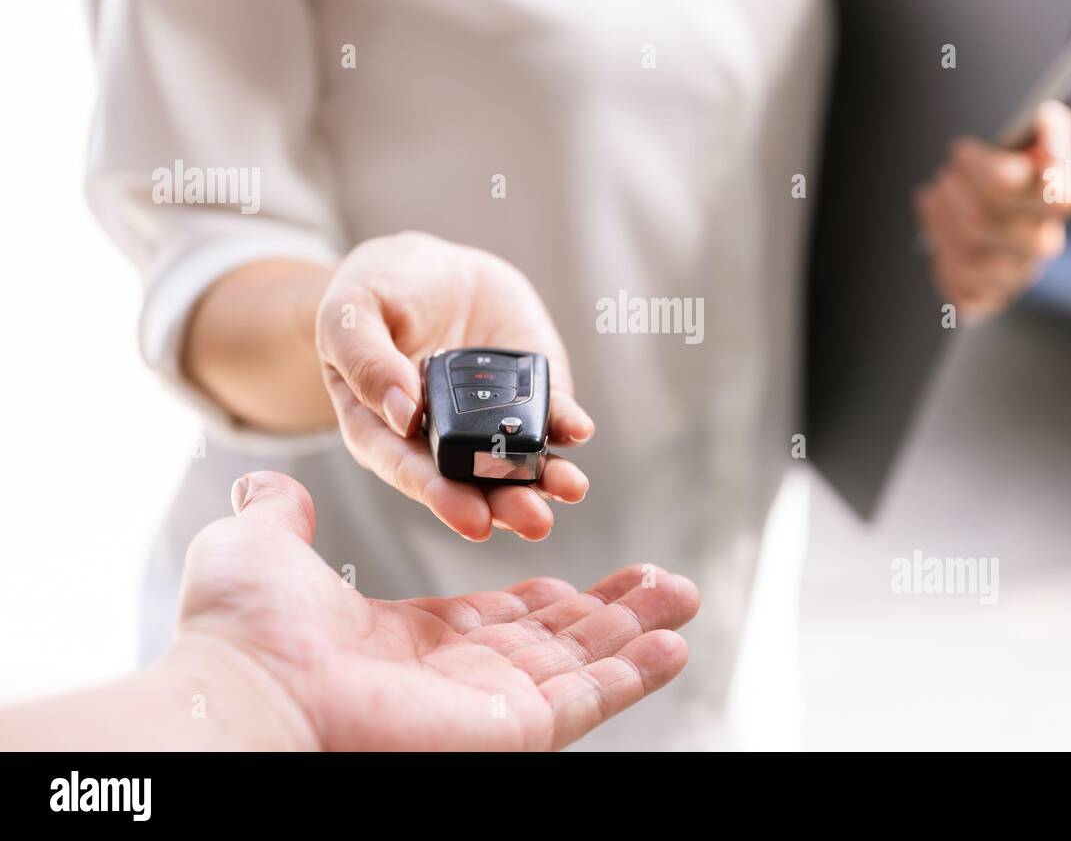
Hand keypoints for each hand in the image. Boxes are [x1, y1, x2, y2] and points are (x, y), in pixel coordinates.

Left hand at [175, 471, 698, 750]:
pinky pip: (589, 700)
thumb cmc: (240, 634)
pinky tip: (675, 645)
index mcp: (410, 643)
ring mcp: (487, 707)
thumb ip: (278, 516)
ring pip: (583, 666)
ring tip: (684, 595)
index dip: (541, 600)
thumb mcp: (258, 548)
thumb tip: (268, 484)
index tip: (575, 580)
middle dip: (610, 611)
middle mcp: (456, 679)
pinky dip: (635, 673)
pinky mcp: (511, 731)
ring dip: (636, 631)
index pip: (496, 624)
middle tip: (659, 580)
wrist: (247, 693)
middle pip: (554, 643)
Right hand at [315, 232, 595, 540]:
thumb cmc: (374, 293)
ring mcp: (489, 417)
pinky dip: (565, 424)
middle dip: (505, 502)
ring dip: (546, 478)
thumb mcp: (348, 314)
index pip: (412, 472)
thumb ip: (365, 361)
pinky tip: (578, 430)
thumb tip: (402, 412)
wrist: (425, 266)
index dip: (442, 498)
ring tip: (571, 488)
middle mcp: (440, 437)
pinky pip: (548, 413)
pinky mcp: (526, 390)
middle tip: (534, 521)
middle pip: (472, 480)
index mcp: (384, 431)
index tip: (472, 520)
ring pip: (518, 458)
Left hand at [914, 101, 1070, 320]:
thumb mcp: (1037, 131)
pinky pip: (961, 292)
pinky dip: (941, 261)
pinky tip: (935, 236)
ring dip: (940, 222)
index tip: (962, 150)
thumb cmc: (1015, 161)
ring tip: (933, 197)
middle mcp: (1042, 242)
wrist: (998, 203)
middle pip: (983, 220)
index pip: (1035, 192)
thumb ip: (1049, 127)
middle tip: (943, 174)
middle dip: (951, 191)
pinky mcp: (990, 296)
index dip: (986, 169)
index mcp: (1060, 200)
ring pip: (967, 257)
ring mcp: (1016, 273)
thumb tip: (1050, 145)